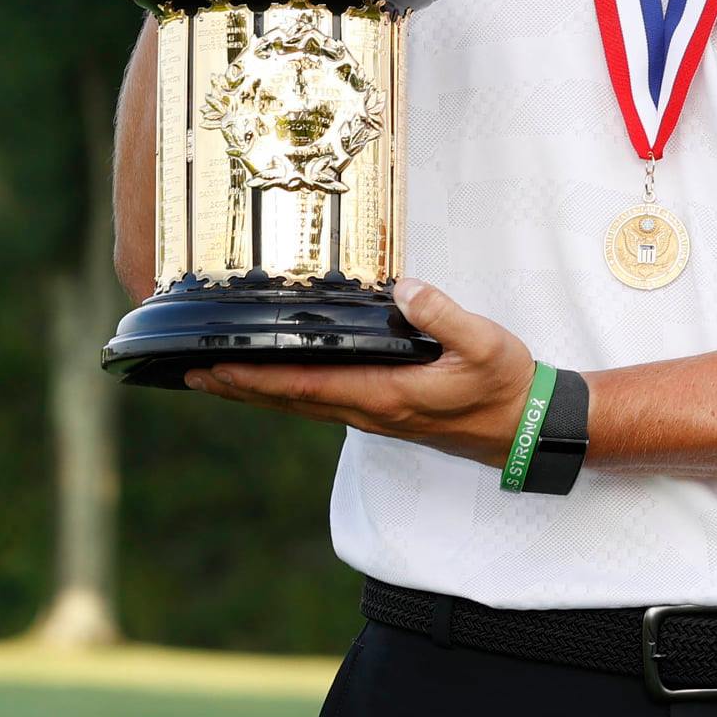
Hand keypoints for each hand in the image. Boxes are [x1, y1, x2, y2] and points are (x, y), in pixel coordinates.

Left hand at [182, 280, 537, 468]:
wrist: (526, 428)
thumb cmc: (505, 386)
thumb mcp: (485, 344)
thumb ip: (444, 315)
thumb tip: (405, 288)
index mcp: (385, 395)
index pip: (304, 387)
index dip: (254, 379)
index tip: (213, 369)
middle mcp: (370, 411)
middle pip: (289, 401)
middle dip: (239, 387)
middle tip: (190, 374)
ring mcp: (375, 415)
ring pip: (302, 405)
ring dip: (258, 393)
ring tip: (220, 377)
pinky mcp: (384, 411)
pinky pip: (321, 402)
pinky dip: (288, 393)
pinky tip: (279, 380)